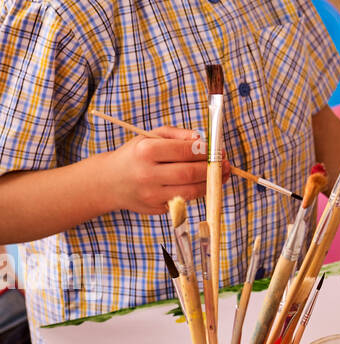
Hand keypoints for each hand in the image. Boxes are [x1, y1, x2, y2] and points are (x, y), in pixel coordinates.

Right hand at [103, 125, 230, 214]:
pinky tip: (205, 184)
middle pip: (190, 173)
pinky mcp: (155, 209)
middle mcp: (147, 175)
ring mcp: (151, 195)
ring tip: (223, 174)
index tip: (217, 149)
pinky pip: (184, 201)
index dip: (206, 151)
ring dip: (211, 183)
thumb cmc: (135, 155)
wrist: (109, 182)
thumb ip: (178, 134)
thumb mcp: (151, 136)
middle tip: (226, 163)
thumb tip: (202, 139)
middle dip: (212, 168)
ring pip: (190, 191)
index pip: (185, 151)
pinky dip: (198, 192)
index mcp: (146, 152)